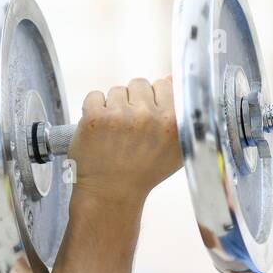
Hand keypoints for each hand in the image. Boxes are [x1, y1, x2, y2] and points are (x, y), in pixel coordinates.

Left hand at [67, 76, 180, 209]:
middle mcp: (149, 116)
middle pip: (139, 84)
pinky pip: (94, 96)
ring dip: (114, 107)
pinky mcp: (95, 117)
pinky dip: (94, 110)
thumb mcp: (174, 147)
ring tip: (115, 133)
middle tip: (130, 128)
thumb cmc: (143, 172)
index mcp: (172, 122)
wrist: (111, 193)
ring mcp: (121, 116)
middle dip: (133, 101)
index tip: (147, 118)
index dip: (154, 100)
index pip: (163, 85)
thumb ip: (178, 113)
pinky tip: (100, 131)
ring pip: (117, 90)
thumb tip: (172, 79)